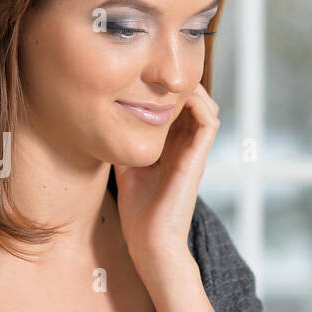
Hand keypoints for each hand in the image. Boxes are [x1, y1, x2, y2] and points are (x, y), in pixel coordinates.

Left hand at [112, 82, 219, 290]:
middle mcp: (186, 147)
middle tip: (156, 69)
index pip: (176, 109)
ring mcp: (194, 152)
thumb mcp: (124, 168)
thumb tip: (102, 121)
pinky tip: (173, 97)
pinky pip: (209, 120)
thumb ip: (122, 144)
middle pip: (192, 102)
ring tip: (166, 79)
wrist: (150, 243)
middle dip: (177, 83)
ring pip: (205, 106)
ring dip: (191, 89)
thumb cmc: (138, 214)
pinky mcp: (197, 158)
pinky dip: (198, 103)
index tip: (144, 75)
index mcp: (171, 149)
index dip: (165, 89)